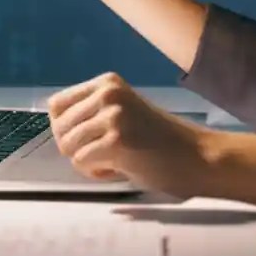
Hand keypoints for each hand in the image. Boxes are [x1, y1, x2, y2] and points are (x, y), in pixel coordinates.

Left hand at [47, 72, 213, 197]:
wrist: (199, 157)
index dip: (67, 129)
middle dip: (76, 148)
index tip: (91, 140)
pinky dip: (98, 173)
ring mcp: (112, 115)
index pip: (57, 105)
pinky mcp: (116, 141)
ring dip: (87, 161)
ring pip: (67, 146)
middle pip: (58, 128)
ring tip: (117, 160)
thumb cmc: (161, 142)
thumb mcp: (123, 113)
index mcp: (107, 82)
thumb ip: (92, 115)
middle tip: (107, 153)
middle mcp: (107, 93)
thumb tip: (57, 130)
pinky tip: (123, 168)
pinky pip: (82, 163)